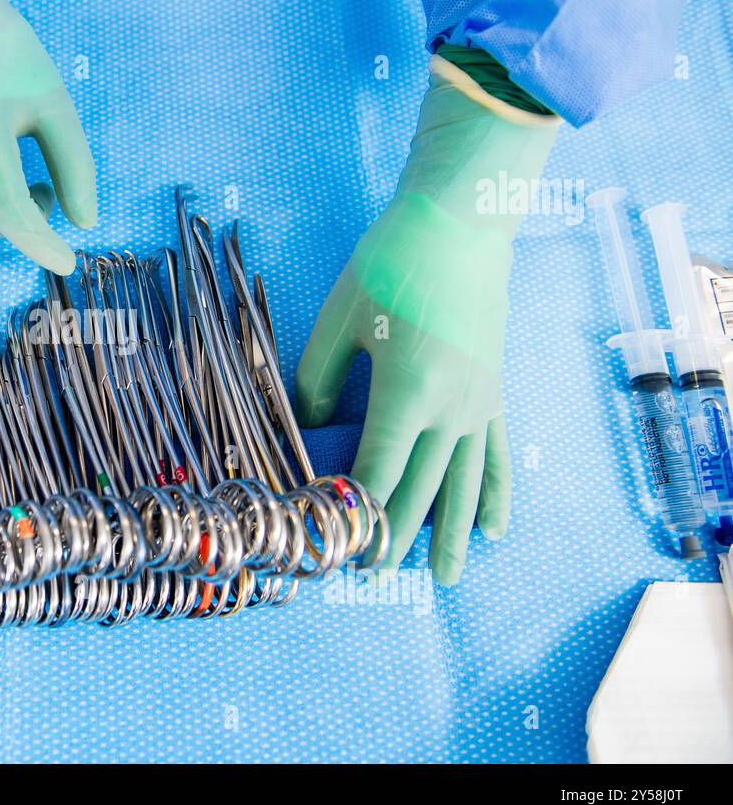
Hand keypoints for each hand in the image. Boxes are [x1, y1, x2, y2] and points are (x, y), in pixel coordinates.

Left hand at [295, 56, 559, 583]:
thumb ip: (317, 381)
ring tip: (444, 580)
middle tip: (370, 581)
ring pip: (464, 485)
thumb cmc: (391, 265)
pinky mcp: (493, 392)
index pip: (379, 474)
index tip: (336, 549)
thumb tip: (308, 432)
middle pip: (420, 491)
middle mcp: (451, 409)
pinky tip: (494, 529)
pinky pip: (496, 457)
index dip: (357, 516)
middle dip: (394, 540)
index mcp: (408, 393)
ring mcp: (480, 404)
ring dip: (451, 535)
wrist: (461, 223)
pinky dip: (494, 495)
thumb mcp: (339, 320)